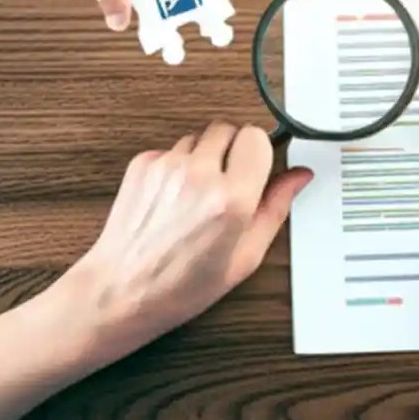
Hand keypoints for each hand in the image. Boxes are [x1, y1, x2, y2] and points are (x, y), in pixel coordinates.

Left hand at [64, 123, 312, 359]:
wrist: (121, 290)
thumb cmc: (181, 285)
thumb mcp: (245, 257)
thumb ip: (275, 209)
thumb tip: (297, 178)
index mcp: (231, 199)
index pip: (257, 138)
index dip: (260, 154)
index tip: (258, 170)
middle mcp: (198, 175)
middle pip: (229, 129)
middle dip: (234, 151)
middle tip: (230, 184)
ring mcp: (166, 167)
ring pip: (199, 137)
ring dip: (205, 158)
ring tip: (199, 197)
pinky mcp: (142, 164)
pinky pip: (171, 150)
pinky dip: (178, 166)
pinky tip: (175, 199)